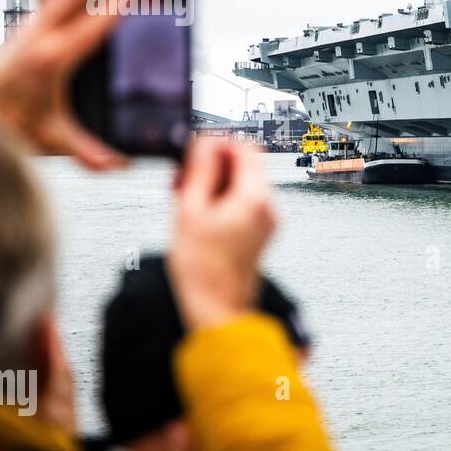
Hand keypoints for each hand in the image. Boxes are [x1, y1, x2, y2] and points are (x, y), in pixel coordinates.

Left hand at [0, 0, 126, 168]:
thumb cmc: (7, 125)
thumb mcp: (54, 139)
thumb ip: (89, 152)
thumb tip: (118, 163)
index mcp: (52, 60)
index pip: (91, 21)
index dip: (117, 2)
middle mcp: (38, 38)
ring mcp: (27, 30)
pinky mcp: (21, 31)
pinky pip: (51, 0)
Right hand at [167, 139, 275, 331]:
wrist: (217, 308)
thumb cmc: (203, 270)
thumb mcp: (189, 211)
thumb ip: (200, 170)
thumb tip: (205, 142)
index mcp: (255, 197)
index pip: (245, 147)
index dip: (217, 143)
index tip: (194, 152)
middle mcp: (268, 206)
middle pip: (244, 165)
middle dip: (212, 165)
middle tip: (182, 178)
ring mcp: (267, 220)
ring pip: (241, 183)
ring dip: (213, 183)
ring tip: (184, 199)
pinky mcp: (260, 231)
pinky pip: (243, 202)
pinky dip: (221, 200)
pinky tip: (198, 214)